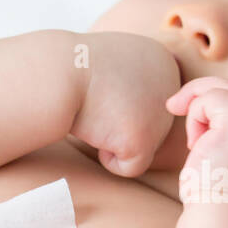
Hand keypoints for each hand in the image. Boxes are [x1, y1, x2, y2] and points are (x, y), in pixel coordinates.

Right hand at [71, 32, 180, 176]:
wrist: (55, 71)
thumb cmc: (72, 66)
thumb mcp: (115, 59)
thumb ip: (135, 78)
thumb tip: (138, 103)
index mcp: (164, 62)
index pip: (148, 100)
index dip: (117, 99)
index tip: (99, 84)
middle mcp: (172, 86)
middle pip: (150, 125)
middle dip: (119, 122)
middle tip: (96, 102)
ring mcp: (161, 114)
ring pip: (142, 147)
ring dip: (114, 137)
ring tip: (96, 113)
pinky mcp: (145, 140)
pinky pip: (131, 167)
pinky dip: (109, 159)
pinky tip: (96, 132)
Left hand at [165, 76, 227, 200]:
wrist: (223, 223)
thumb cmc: (221, 203)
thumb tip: (211, 108)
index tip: (209, 115)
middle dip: (209, 96)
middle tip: (179, 109)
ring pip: (224, 89)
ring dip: (199, 108)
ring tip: (193, 141)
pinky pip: (211, 97)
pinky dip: (195, 116)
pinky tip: (195, 145)